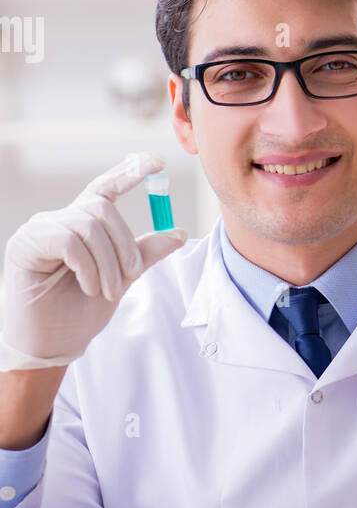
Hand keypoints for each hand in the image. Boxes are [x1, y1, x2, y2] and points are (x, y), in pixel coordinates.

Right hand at [0, 151, 186, 369]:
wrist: (53, 344)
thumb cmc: (81, 311)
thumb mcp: (122, 278)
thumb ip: (144, 253)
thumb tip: (179, 232)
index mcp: (83, 224)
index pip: (106, 188)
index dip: (129, 172)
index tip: (157, 163)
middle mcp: (61, 220)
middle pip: (102, 208)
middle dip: (124, 244)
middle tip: (130, 276)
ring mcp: (40, 228)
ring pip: (88, 226)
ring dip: (107, 262)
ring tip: (108, 290)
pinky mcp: (26, 243)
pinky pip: (67, 240)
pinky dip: (86, 266)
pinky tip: (88, 287)